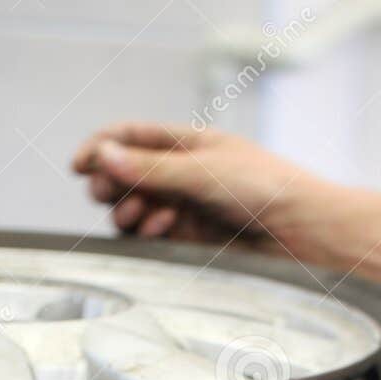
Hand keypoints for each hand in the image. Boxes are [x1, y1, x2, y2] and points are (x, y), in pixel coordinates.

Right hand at [71, 122, 335, 261]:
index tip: (78, 167)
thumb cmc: (264, 189)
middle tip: (106, 196)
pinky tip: (160, 231)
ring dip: (129, 212)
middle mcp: (185, 174)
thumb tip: (103, 155)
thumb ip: (150, 168)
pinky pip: (156, 237)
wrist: (302, 232)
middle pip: (128, 176)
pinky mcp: (195, 241)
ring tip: (142, 217)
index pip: (130, 138)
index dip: (101, 149)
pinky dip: (149, 234)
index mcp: (188, 143)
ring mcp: (188, 208)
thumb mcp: (201, 171)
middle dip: (111, 185)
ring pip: (138, 209)